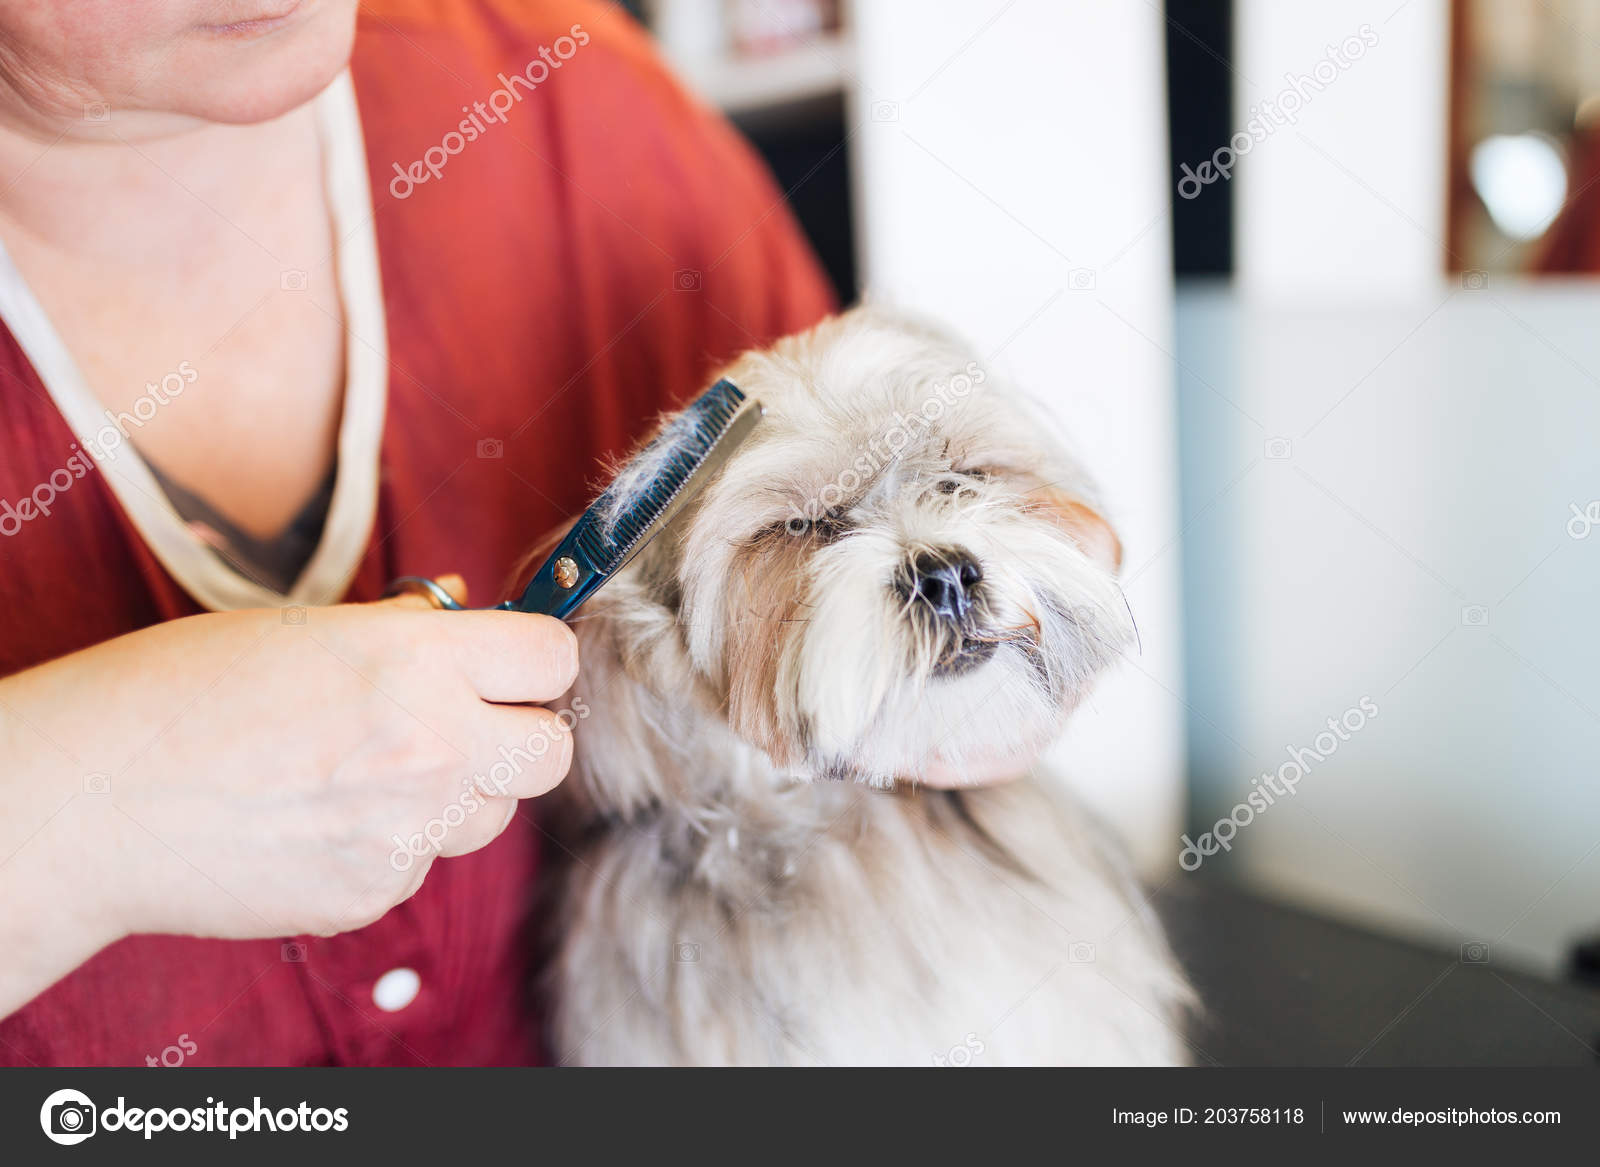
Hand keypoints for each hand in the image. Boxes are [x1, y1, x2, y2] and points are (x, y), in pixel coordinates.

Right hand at [0, 576, 577, 1013]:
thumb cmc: (182, 692)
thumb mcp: (304, 629)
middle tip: (472, 723)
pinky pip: (423, 864)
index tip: (514, 666)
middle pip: (551, 752)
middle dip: (522, 734)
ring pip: (492, 814)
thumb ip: (404, 627)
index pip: (552, 657)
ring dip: (460, 794)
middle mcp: (432, 746)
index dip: (537, 660)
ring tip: (369, 772)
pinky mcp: (375, 893)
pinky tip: (322, 821)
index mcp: (417, 660)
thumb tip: (468, 605)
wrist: (95, 800)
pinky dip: (393, 845)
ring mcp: (408, 830)